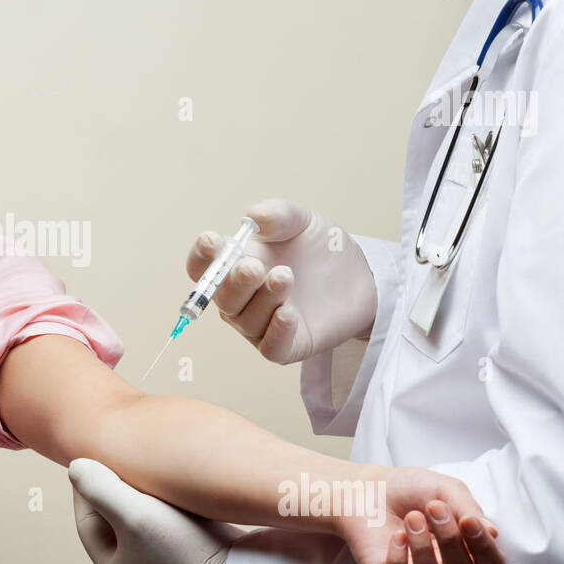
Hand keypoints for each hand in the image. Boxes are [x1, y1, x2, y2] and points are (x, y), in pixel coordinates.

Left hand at [69, 458, 244, 563]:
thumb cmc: (187, 551)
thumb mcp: (135, 513)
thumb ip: (100, 487)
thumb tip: (75, 468)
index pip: (87, 522)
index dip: (87, 488)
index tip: (96, 459)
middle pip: (117, 524)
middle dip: (119, 492)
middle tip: (126, 462)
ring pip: (147, 526)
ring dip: (148, 499)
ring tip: (154, 473)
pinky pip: (175, 531)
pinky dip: (174, 511)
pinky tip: (183, 493)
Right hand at [188, 199, 377, 363]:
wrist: (362, 276)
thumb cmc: (321, 249)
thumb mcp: (302, 221)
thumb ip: (277, 215)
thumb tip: (252, 217)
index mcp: (234, 266)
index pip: (203, 268)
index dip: (201, 257)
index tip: (212, 240)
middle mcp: (242, 299)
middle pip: (222, 299)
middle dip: (234, 282)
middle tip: (254, 265)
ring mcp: (262, 324)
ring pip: (247, 321)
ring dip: (263, 299)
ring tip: (286, 276)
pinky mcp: (287, 346)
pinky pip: (271, 348)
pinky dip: (276, 332)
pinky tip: (289, 312)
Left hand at [336, 464, 505, 563]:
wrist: (369, 488)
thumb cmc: (411, 490)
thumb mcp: (446, 490)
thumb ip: (469, 509)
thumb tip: (492, 534)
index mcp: (467, 550)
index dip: (485, 548)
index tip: (467, 520)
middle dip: (450, 540)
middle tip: (433, 507)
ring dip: (424, 551)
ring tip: (412, 518)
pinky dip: (399, 562)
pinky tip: (397, 536)